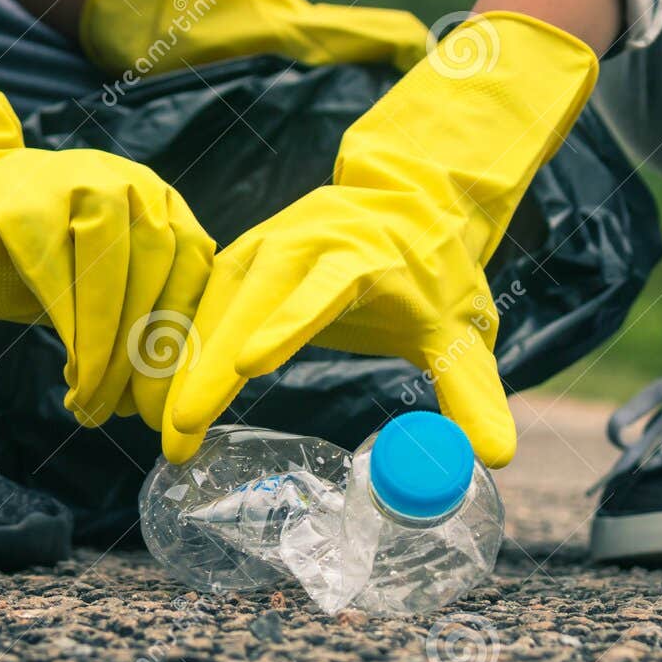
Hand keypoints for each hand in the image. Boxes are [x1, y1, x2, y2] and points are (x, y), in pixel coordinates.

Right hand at [0, 52, 213, 426]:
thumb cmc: (32, 259)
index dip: (189, 340)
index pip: (195, 267)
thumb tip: (162, 399)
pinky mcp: (23, 208)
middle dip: (149, 354)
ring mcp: (74, 184)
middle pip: (159, 271)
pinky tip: (73, 379)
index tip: (176, 404)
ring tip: (95, 406)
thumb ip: (135, 319)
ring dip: (108, 354)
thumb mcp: (100, 282)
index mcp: (158, 199)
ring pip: (112, 278)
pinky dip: (74, 339)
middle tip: (135, 416)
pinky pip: (60, 283)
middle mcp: (126, 181)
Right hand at [162, 11, 599, 467]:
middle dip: (212, 366)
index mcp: (365, 256)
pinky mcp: (241, 257)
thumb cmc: (433, 272)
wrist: (405, 203)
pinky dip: (182, 349)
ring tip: (169, 430)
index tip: (251, 366)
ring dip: (187, 364)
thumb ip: (474, 395)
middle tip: (182, 430)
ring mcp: (266, 244)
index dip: (288, 325)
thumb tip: (496, 458)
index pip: (324, 289)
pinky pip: (203, 304)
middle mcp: (307, 242)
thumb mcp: (461, 332)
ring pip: (217, 303)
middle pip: (251, 300)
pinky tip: (166, 397)